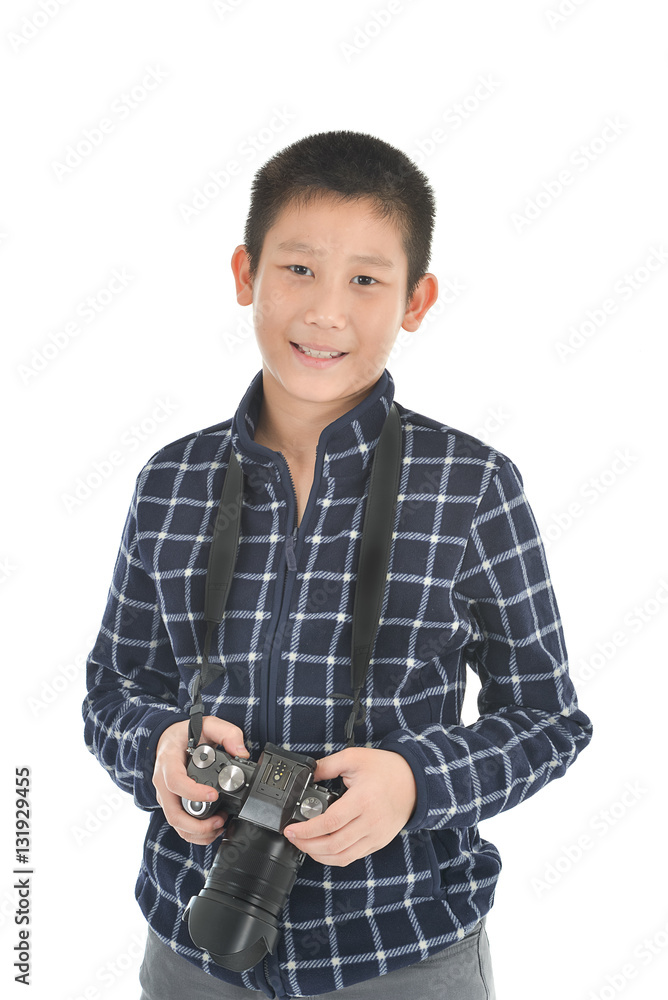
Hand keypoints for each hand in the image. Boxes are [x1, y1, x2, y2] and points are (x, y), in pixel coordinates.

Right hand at [152, 716, 248, 845]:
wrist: (169, 739)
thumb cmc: (186, 734)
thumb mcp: (207, 724)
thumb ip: (227, 734)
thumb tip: (241, 752)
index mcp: (168, 761)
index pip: (175, 781)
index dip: (193, 792)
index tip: (214, 795)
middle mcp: (163, 782)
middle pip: (173, 813)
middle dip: (197, 825)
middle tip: (220, 820)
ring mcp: (165, 796)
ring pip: (176, 824)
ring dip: (198, 832)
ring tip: (219, 826)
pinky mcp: (171, 804)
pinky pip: (179, 825)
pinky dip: (195, 833)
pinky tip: (212, 829)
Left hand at [282, 748, 416, 865]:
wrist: (415, 780)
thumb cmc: (386, 769)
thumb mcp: (354, 758)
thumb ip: (327, 766)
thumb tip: (307, 775)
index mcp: (363, 800)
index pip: (330, 823)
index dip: (307, 830)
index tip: (291, 829)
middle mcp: (370, 822)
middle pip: (333, 845)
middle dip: (307, 845)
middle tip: (294, 838)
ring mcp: (376, 835)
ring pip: (342, 857)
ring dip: (319, 855)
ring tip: (305, 845)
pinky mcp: (378, 842)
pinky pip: (353, 857)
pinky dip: (334, 857)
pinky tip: (323, 849)